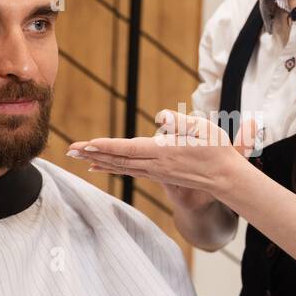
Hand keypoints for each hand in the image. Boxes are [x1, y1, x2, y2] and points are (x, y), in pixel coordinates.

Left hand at [66, 110, 256, 197]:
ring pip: (121, 165)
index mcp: (165, 152)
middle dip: (94, 154)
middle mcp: (156, 165)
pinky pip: (128, 171)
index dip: (108, 146)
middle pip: (119, 159)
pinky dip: (111, 168)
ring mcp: (155, 171)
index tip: (89, 144)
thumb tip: (162, 117)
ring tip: (78, 156)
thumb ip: (182, 122)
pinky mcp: (157, 174)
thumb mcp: (205, 129)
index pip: (130, 149)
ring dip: (97, 160)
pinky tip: (98, 168)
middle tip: (71, 149)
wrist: (225, 178)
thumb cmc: (217, 149)